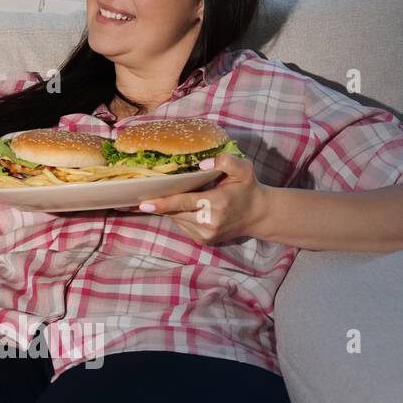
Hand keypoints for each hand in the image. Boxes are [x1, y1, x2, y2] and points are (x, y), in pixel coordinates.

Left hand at [131, 154, 270, 244]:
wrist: (258, 215)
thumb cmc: (247, 188)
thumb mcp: (243, 169)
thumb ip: (225, 161)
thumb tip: (202, 164)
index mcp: (217, 204)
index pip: (183, 203)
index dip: (163, 203)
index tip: (144, 204)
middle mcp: (210, 222)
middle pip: (175, 211)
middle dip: (161, 202)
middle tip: (145, 192)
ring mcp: (206, 234)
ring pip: (175, 219)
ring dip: (170, 208)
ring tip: (172, 196)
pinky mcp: (203, 240)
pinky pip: (181, 225)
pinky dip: (179, 215)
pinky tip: (187, 206)